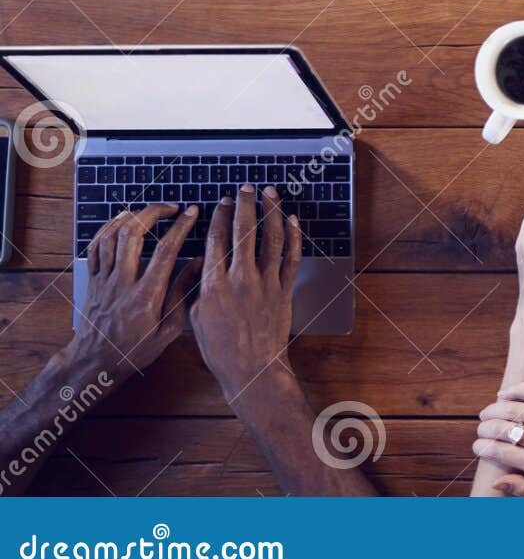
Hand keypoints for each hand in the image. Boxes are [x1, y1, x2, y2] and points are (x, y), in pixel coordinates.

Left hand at [69, 203, 199, 379]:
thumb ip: (183, 294)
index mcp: (146, 295)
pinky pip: (97, 246)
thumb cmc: (134, 350)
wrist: (95, 361)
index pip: (166, 251)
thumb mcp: (169, 330)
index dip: (181, 227)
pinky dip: (109, 228)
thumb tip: (199, 264)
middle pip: (134, 234)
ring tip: (148, 211)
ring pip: (112, 236)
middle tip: (171, 207)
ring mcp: (104, 279)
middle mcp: (123, 282)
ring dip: (131, 217)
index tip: (191, 213)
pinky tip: (121, 222)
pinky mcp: (93, 279)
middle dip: (154, 212)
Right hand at [190, 185, 301, 401]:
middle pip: (243, 231)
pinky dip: (293, 236)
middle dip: (244, 205)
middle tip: (245, 189)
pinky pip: (292, 257)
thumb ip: (197, 288)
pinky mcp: (284, 289)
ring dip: (271, 211)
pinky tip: (292, 220)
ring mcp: (266, 283)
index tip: (220, 202)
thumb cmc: (220, 349)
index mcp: (214, 285)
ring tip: (270, 194)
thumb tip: (200, 265)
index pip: (215, 239)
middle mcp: (241, 279)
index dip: (219, 216)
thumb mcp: (195, 318)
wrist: (252, 369)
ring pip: (271, 238)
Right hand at [472, 383, 523, 494]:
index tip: (478, 445)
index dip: (483, 447)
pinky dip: (517, 390)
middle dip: (485, 428)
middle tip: (481, 428)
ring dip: (495, 410)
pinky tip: (505, 393)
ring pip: (516, 410)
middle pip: (503, 429)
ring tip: (487, 412)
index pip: (500, 452)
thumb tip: (496, 484)